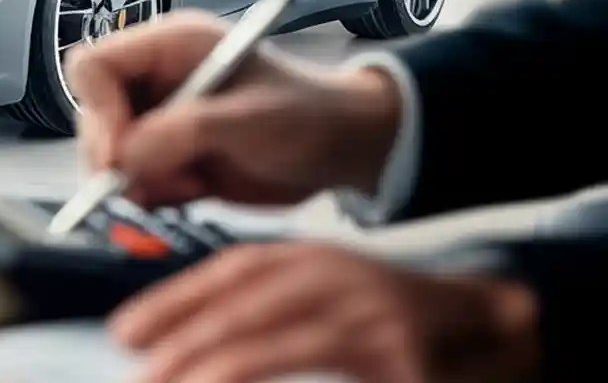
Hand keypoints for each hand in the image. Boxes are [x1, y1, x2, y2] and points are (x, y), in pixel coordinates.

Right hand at [66, 11, 403, 206]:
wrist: (341, 150)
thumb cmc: (307, 115)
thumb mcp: (250, 119)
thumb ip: (183, 132)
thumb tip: (122, 159)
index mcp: (169, 46)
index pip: (94, 67)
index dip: (98, 110)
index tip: (118, 154)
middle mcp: (154, 79)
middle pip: (93, 114)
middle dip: (115, 156)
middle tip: (153, 184)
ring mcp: (157, 119)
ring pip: (108, 154)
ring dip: (138, 181)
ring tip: (189, 184)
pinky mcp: (166, 157)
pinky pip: (132, 181)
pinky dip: (153, 196)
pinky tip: (193, 191)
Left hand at [110, 242, 539, 382]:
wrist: (502, 329)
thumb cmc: (400, 316)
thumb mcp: (330, 291)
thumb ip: (269, 304)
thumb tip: (188, 338)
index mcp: (319, 259)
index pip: (233, 271)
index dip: (175, 299)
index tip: (128, 328)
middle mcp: (342, 280)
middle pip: (246, 304)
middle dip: (184, 336)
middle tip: (139, 367)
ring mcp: (376, 322)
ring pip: (278, 342)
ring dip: (219, 365)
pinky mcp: (405, 366)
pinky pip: (329, 382)